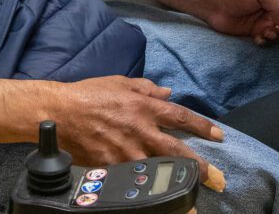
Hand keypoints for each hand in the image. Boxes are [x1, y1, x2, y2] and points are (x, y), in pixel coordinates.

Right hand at [48, 76, 220, 180]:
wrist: (60, 111)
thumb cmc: (90, 93)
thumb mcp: (121, 82)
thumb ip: (146, 88)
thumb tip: (168, 93)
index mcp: (143, 106)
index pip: (179, 117)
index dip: (202, 126)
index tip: (218, 136)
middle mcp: (139, 129)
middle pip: (175, 150)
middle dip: (197, 164)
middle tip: (212, 176)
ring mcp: (125, 150)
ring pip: (156, 169)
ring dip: (172, 181)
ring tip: (186, 195)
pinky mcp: (110, 165)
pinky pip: (130, 177)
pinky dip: (142, 185)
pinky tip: (151, 195)